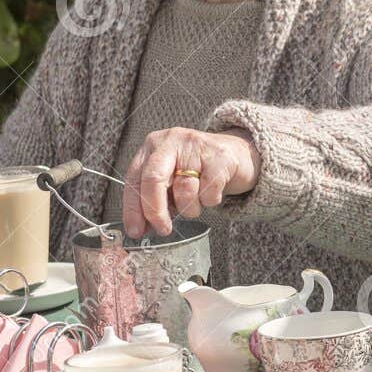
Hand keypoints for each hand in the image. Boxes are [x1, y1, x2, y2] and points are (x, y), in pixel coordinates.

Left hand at [121, 127, 259, 237]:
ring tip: (196, 202)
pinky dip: (210, 201)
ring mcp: (196, 146)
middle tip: (163, 229)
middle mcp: (171, 141)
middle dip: (155, 211)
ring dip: (190, 208)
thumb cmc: (199, 169)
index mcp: (153, 146)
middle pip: (153, 180)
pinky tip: (212, 193)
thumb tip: (142, 227)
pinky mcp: (220, 157)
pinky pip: (208, 192)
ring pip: (184, 190)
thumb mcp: (172, 177)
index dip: (132, 208)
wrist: (239, 153)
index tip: (135, 231)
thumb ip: (156, 197)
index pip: (134, 179)